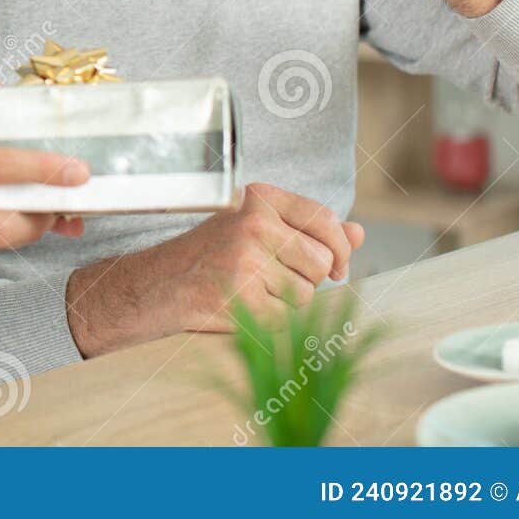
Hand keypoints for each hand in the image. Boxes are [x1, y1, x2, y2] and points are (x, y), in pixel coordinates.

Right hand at [66, 182, 363, 355]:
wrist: (161, 283)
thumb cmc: (213, 254)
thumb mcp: (257, 227)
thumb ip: (307, 229)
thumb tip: (358, 233)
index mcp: (259, 198)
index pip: (324, 218)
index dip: (340, 247)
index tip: (337, 265)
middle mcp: (254, 223)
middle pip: (322, 262)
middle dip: (308, 278)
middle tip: (273, 277)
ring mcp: (247, 260)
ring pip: (306, 294)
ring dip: (287, 300)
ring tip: (253, 288)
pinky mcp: (242, 296)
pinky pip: (285, 318)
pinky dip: (270, 320)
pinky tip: (243, 305)